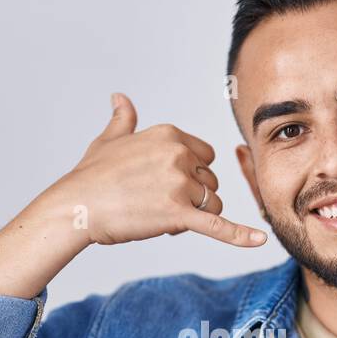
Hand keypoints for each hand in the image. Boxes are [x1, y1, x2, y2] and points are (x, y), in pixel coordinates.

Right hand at [48, 92, 266, 247]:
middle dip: (192, 197)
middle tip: (155, 204)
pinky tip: (260, 240)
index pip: (206, 156)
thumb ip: (123, 118)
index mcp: (170, 135)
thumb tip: (119, 98)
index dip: (190, 175)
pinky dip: (240, 236)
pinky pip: (217, 226)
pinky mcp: (179, 214)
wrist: (76, 207)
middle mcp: (180, 155)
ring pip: (213, 204)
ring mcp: (180, 184)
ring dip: (194, 215)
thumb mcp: (109, 140)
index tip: (163, 184)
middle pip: (211, 182)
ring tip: (158, 217)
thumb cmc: (90, 176)